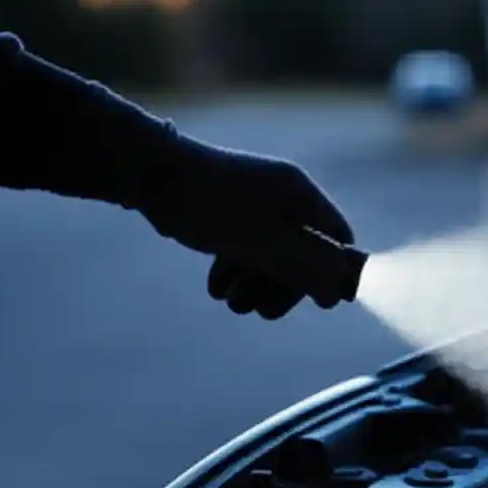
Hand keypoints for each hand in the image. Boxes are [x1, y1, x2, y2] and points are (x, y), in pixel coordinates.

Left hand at [135, 135, 354, 318]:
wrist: (150, 176)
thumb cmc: (212, 206)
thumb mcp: (264, 243)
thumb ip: (305, 266)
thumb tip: (338, 293)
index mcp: (300, 194)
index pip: (337, 238)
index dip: (332, 273)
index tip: (318, 302)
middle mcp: (283, 196)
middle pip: (302, 252)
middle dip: (281, 287)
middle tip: (262, 311)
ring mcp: (256, 204)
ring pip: (270, 255)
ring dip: (253, 284)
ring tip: (231, 302)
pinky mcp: (230, 213)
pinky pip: (245, 248)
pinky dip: (234, 270)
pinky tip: (216, 288)